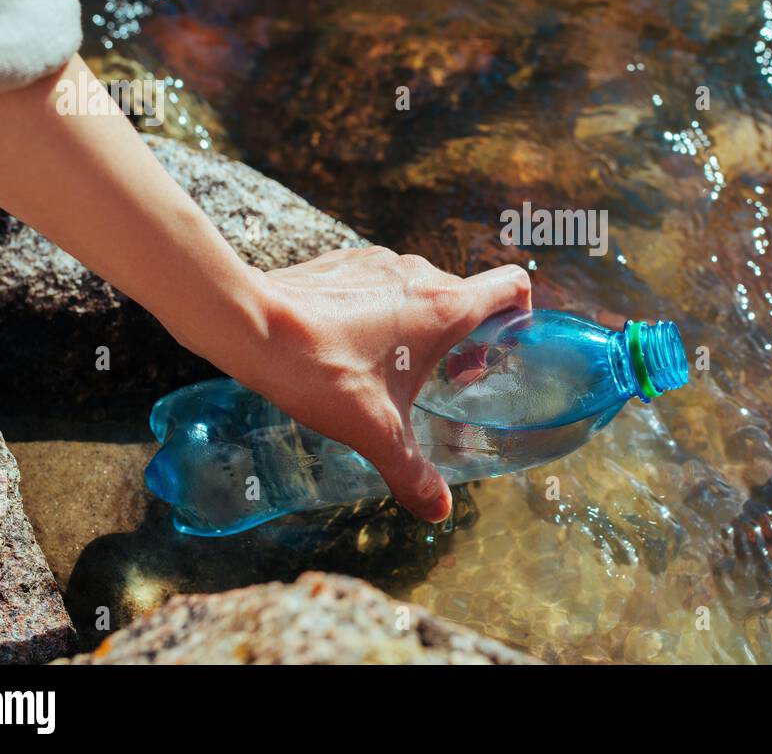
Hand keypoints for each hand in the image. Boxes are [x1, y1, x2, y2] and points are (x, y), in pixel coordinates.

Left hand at [203, 248, 530, 521]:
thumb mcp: (376, 432)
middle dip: (465, 337)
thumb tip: (440, 511)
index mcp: (445, 308)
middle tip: (442, 378)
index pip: (512, 287)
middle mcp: (420, 275)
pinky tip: (350, 347)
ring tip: (390, 367)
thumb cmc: (323, 371)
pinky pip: (380, 283)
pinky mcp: (346, 261)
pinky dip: (380, 310)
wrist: (252, 324)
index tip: (498, 349)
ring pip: (421, 289)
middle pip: (466, 297)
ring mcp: (380, 263)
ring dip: (419, 323)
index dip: (520, 315)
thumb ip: (413, 473)